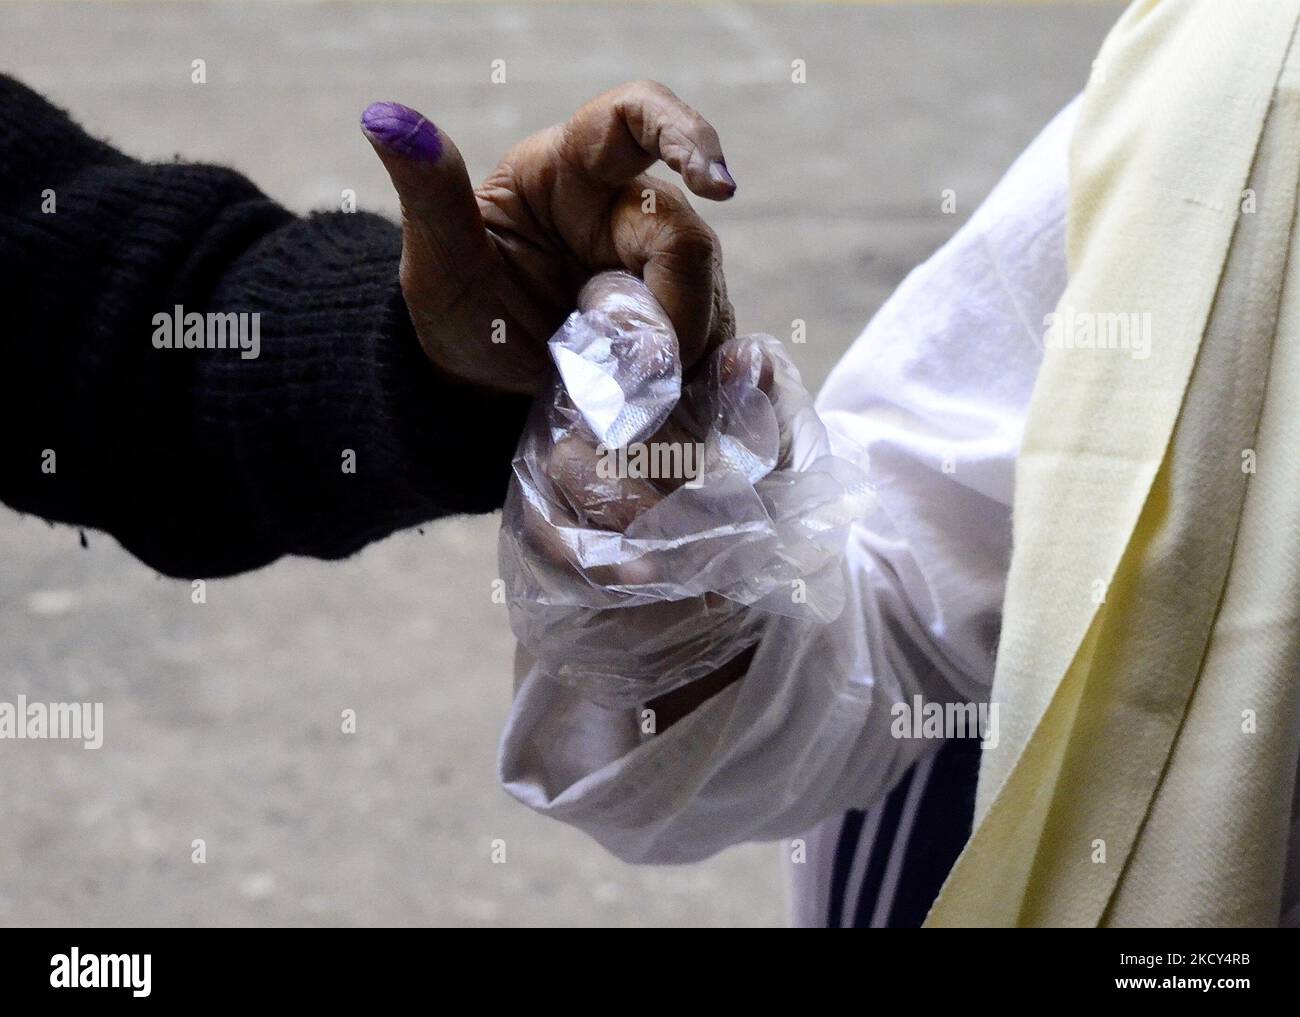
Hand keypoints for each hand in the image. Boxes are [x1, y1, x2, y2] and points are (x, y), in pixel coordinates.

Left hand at [361, 81, 736, 392]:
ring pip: (707, 297)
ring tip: (622, 395)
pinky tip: (654, 402)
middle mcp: (626, 210)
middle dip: (672, 310)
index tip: (720, 185)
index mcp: (570, 170)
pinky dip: (688, 378)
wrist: (484, 384)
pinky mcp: (683, 318)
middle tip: (634, 373)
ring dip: (678, 354)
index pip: (634, 118)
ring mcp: (660, 268)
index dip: (685, 134)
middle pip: (684, 240)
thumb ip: (428, 193)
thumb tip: (383, 118)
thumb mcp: (437, 264)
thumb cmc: (458, 313)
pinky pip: (711, 342)